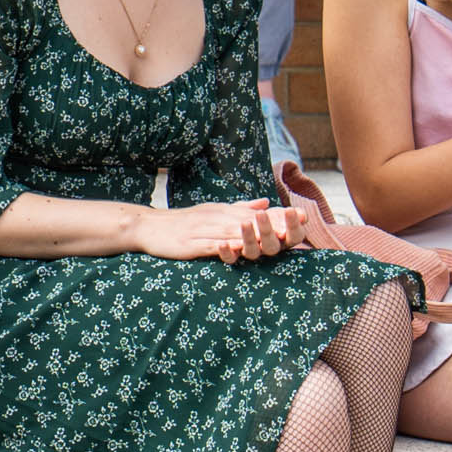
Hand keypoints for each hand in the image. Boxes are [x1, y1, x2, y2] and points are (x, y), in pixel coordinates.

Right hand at [132, 199, 299, 263]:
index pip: (256, 212)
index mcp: (223, 211)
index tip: (304, 217)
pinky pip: (211, 245)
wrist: (148, 226)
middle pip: (249, 221)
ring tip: (277, 237)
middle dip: (274, 223)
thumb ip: (240, 207)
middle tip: (298, 226)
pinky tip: (239, 249)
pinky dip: (226, 246)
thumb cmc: (182, 222)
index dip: (280, 215)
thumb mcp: (212, 210)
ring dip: (255, 234)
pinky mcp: (191, 244)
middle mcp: (216, 217)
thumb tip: (266, 203)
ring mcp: (203, 230)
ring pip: (233, 231)